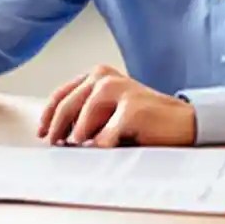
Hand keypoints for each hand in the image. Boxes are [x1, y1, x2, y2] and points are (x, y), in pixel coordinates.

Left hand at [37, 64, 196, 146]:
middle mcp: (106, 78)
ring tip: (85, 147)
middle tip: (54, 146)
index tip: (42, 132)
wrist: (182, 122)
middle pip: (67, 106)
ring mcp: (120, 91)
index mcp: (98, 75)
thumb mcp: (109, 109)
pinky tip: (109, 148)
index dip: (48, 115)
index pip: (62, 94)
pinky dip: (103, 147)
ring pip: (82, 122)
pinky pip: (105, 138)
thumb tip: (55, 133)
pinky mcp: (132, 109)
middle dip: (56, 130)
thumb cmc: (144, 119)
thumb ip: (85, 112)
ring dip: (80, 139)